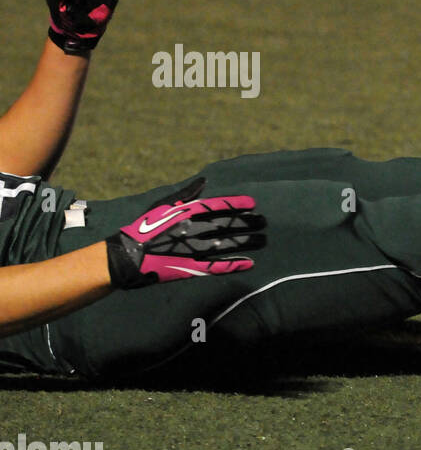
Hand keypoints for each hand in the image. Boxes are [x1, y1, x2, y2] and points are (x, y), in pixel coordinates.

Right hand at [105, 178, 265, 288]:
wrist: (126, 257)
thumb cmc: (143, 228)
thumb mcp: (162, 205)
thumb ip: (185, 194)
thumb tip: (204, 181)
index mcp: (187, 213)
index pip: (219, 206)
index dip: (238, 204)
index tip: (253, 204)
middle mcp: (194, 229)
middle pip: (228, 224)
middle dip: (249, 222)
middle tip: (264, 222)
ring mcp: (194, 249)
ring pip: (229, 244)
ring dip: (248, 242)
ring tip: (263, 240)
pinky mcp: (192, 268)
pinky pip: (218, 267)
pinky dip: (235, 265)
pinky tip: (250, 263)